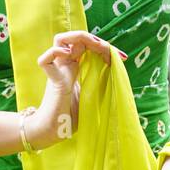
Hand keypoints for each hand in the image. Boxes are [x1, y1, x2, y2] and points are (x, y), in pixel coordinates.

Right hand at [27, 31, 120, 147]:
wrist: (54, 131)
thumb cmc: (71, 117)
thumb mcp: (92, 96)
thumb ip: (100, 83)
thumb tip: (118, 74)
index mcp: (74, 68)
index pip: (87, 46)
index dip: (105, 47)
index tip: (123, 57)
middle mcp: (65, 66)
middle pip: (73, 38)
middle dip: (94, 38)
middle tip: (109, 50)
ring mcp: (58, 71)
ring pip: (59, 40)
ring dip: (78, 38)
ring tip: (93, 47)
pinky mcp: (52, 81)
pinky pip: (46, 60)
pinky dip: (55, 52)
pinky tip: (69, 55)